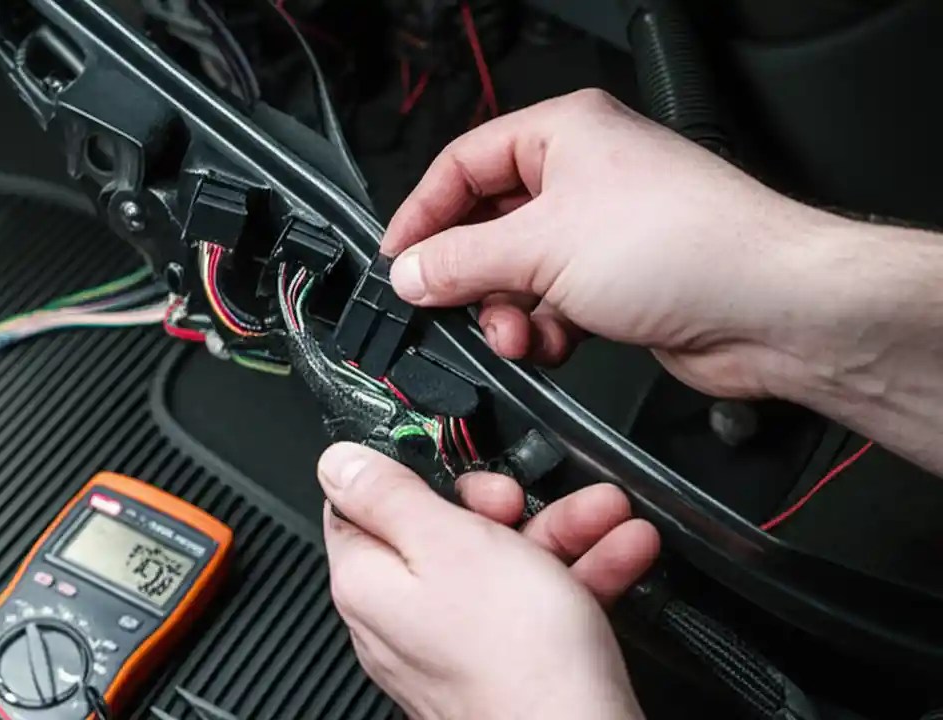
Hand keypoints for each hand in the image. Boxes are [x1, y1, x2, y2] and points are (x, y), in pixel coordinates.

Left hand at [318, 442, 659, 719]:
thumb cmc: (513, 658)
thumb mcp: (448, 543)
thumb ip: (389, 495)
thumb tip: (339, 463)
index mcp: (369, 581)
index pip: (362, 506)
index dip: (410, 475)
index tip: (455, 467)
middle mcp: (402, 617)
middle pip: (442, 530)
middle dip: (502, 502)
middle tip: (527, 497)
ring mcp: (455, 644)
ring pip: (501, 563)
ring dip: (559, 530)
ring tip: (606, 514)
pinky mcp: (506, 665)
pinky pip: (535, 604)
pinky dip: (579, 573)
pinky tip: (621, 554)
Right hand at [380, 88, 846, 399]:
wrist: (770, 307)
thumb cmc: (685, 244)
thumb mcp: (541, 247)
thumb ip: (461, 262)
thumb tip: (411, 272)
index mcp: (563, 135)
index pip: (463, 166)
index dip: (423, 214)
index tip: (397, 261)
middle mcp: (583, 176)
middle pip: (488, 226)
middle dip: (471, 277)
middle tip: (450, 307)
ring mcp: (602, 232)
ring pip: (518, 274)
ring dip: (507, 313)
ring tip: (515, 334)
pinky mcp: (618, 284)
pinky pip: (551, 306)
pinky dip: (542, 331)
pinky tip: (550, 345)